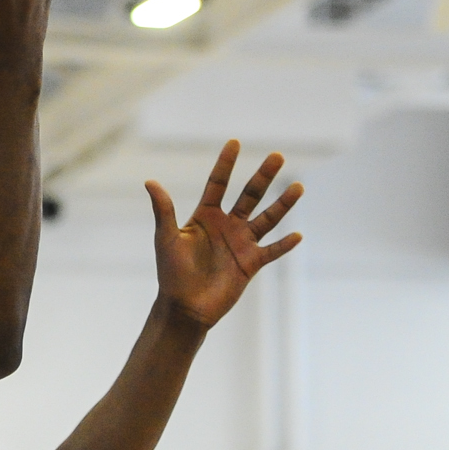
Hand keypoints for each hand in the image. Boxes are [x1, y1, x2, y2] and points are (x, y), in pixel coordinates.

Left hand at [147, 140, 303, 329]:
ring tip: (298, 186)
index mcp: (206, 216)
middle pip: (249, 195)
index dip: (225, 164)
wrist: (184, 307)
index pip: (218, 184)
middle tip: (277, 155)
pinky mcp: (251, 264)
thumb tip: (149, 182)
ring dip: (283, 204)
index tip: (235, 142)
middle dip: (263, 176)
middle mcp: (227, 225)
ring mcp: (241, 243)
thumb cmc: (171, 272)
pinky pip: (271, 251)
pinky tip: (298, 235)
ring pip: (267, 219)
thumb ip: (163, 210)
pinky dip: (284, 245)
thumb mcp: (166, 238)